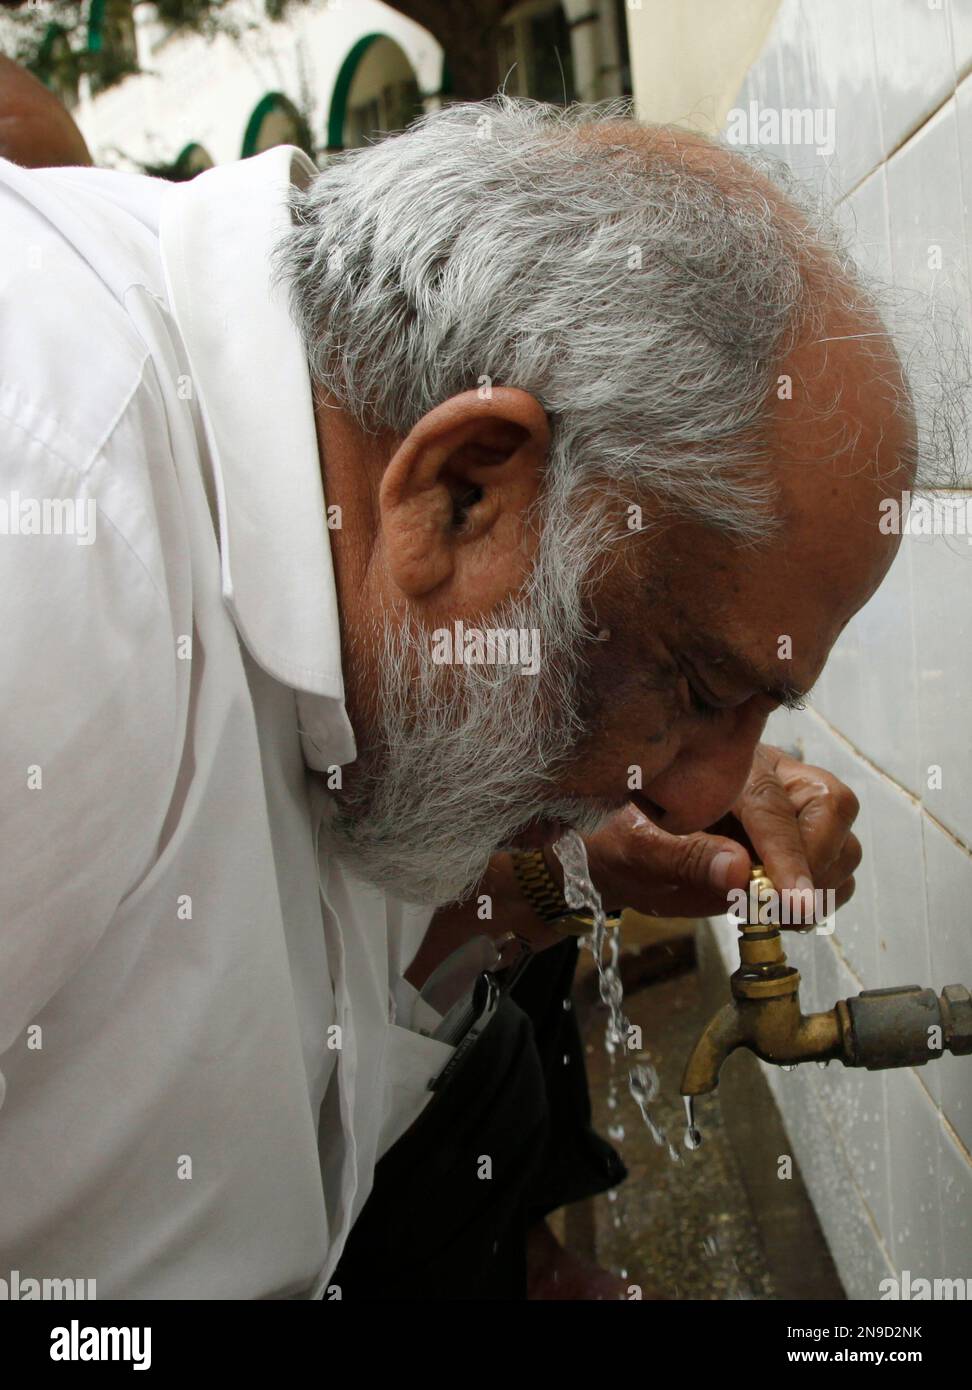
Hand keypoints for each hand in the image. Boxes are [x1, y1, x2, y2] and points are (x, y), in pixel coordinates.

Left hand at [583, 744, 861, 920]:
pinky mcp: (796, 840)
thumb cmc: (616, 839)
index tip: (792, 901)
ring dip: (823, 883)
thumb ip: (682, 857)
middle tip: (780, 906)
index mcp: (723, 765)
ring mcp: (787, 807)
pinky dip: (823, 895)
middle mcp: (766, 778)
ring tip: (775, 911)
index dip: (788, 855)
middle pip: (830, 804)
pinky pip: (837, 866)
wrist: (614, 851)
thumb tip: (738, 872)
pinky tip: (782, 912)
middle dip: (815, 861)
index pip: (773, 805)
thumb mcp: (631, 848)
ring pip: (843, 836)